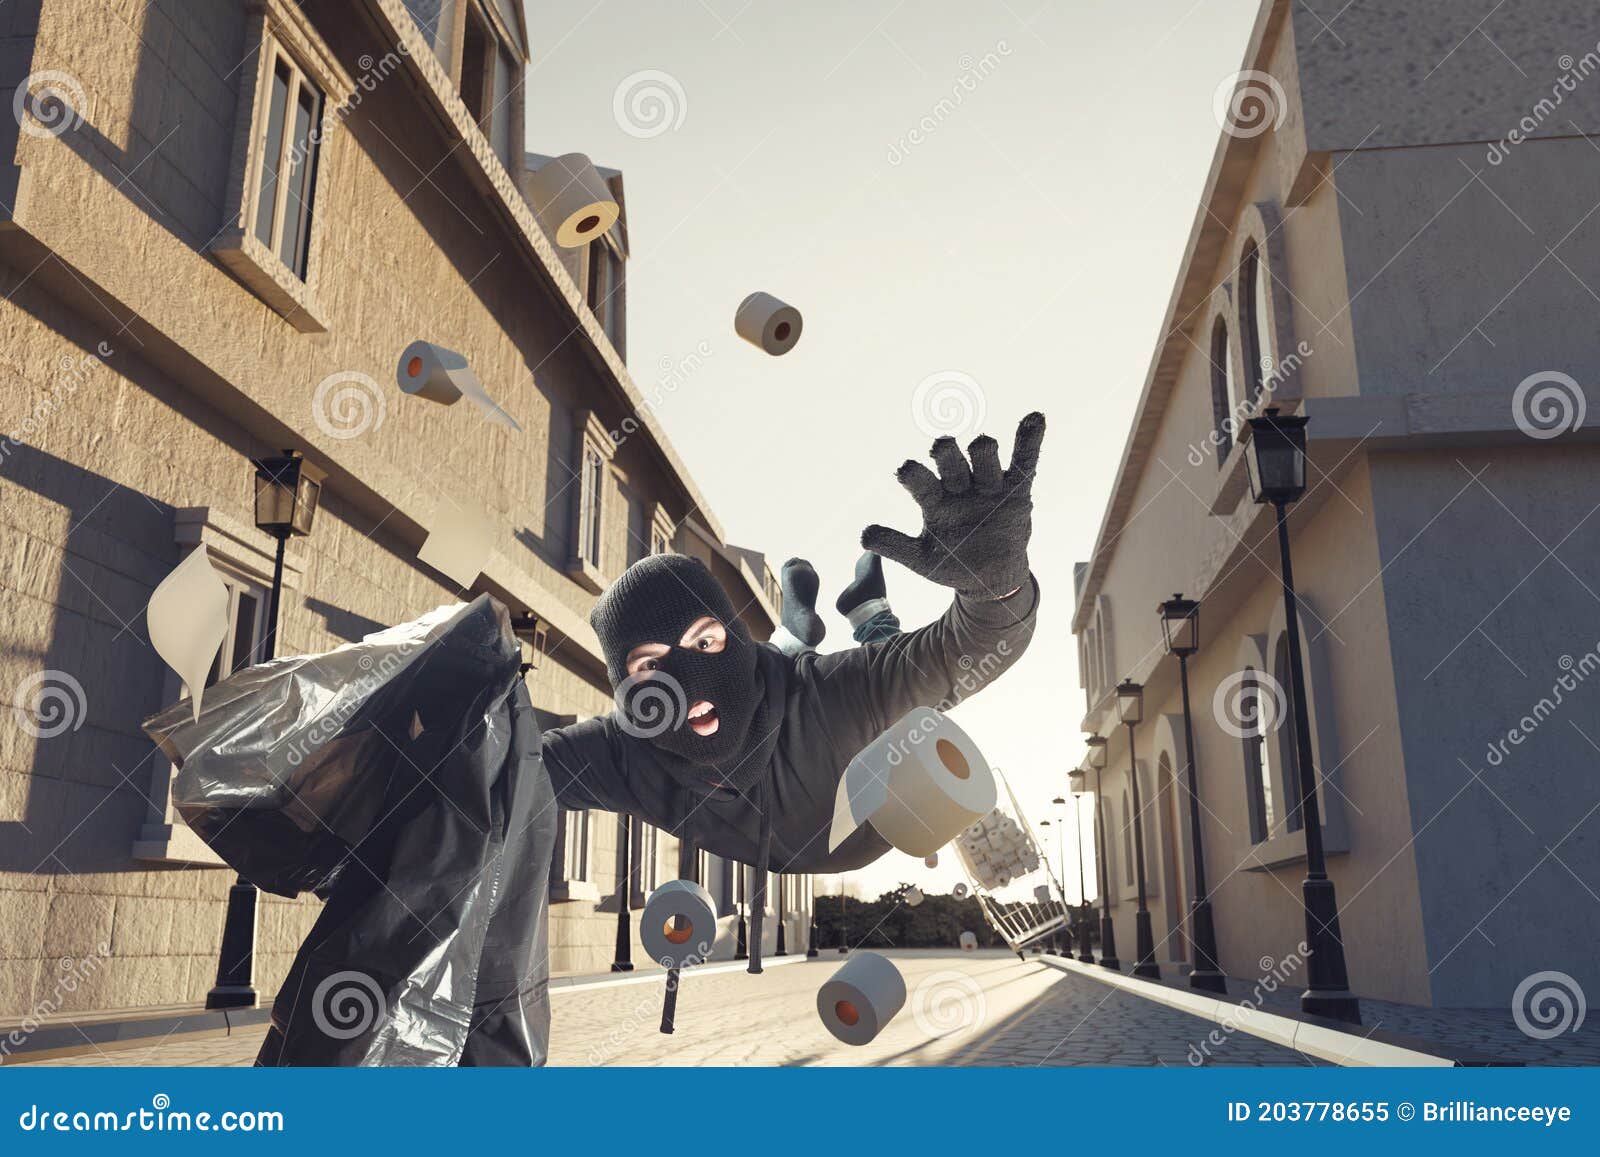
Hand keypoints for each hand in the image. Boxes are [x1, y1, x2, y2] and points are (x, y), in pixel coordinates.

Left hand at [862, 412, 1044, 599]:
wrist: (990, 578)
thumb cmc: (952, 563)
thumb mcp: (922, 559)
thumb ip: (895, 546)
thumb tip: (863, 536)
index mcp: (934, 500)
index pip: (920, 480)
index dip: (913, 474)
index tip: (905, 471)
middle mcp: (959, 486)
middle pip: (950, 459)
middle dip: (945, 452)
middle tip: (941, 447)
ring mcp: (988, 486)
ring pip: (984, 456)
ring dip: (982, 450)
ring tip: (982, 445)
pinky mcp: (1016, 491)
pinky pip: (1024, 461)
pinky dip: (1030, 439)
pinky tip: (1035, 418)